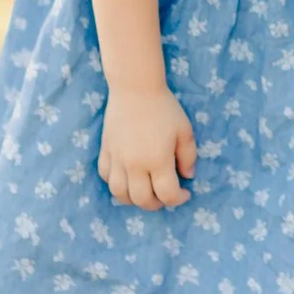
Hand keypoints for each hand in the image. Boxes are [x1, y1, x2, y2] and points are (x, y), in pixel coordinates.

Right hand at [98, 83, 196, 209]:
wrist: (135, 88)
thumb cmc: (164, 108)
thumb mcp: (185, 130)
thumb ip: (188, 156)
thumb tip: (188, 176)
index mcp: (157, 160)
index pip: (166, 194)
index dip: (178, 199)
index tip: (185, 194)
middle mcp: (134, 164)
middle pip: (141, 199)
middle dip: (156, 204)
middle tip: (165, 197)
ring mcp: (116, 159)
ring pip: (119, 193)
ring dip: (133, 199)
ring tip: (145, 193)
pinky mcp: (105, 151)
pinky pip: (105, 176)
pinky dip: (116, 183)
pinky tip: (127, 178)